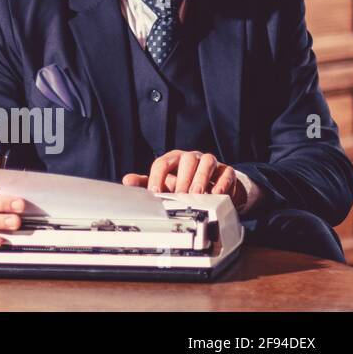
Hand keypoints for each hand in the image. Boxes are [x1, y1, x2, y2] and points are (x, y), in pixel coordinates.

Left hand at [122, 150, 247, 208]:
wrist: (210, 187)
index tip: (155, 192)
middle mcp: (190, 157)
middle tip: (180, 196)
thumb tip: (127, 181)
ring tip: (197, 195)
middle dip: (183, 179)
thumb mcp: (164, 183)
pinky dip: (222, 183)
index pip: (162, 162)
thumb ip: (146, 182)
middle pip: (186, 160)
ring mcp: (209, 162)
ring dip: (201, 179)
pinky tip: (216, 194)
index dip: (157, 177)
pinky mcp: (226, 170)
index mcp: (173, 159)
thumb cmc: (184, 184)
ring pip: (206, 162)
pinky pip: (226, 172)